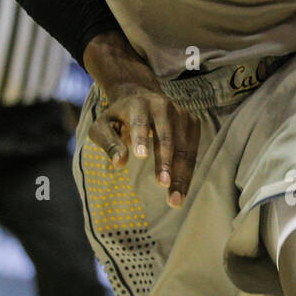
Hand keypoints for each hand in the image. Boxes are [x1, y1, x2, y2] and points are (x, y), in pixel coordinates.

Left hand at [83, 31, 200, 207]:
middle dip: (165, 163)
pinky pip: (192, 151)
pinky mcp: (192, 123)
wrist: (138, 95)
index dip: (141, 138)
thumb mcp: (102, 126)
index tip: (139, 157)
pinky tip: (182, 190)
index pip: (140, 122)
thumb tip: (119, 163)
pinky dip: (188, 172)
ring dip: (181, 175)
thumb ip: (108, 143)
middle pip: (167, 137)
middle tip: (163, 186)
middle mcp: (163, 106)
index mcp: (138, 104)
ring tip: (175, 200)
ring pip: (184, 148)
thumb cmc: (117, 117)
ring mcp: (181, 113)